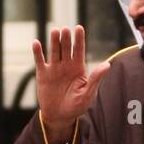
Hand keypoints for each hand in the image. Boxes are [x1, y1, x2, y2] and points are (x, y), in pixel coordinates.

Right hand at [31, 25, 111, 143]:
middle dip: (66, 38)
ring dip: (54, 41)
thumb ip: (95, 78)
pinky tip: (36, 43)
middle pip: (66, 48)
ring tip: (55, 31)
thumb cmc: (76, 106)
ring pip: (54, 51)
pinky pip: (40, 61)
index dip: (79, 39)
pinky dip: (38, 52)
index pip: (79, 50)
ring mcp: (54, 69)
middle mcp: (66, 65)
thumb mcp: (88, 93)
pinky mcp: (43, 74)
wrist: (60, 116)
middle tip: (65, 29)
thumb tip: (107, 65)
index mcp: (78, 68)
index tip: (79, 28)